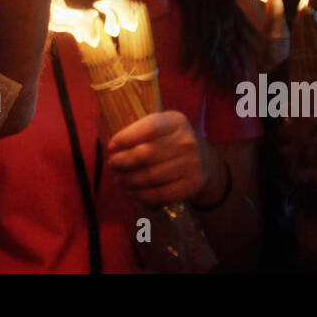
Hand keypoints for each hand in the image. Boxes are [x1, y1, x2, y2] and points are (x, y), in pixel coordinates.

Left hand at [105, 111, 219, 205]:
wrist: (206, 163)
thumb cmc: (173, 142)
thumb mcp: (164, 127)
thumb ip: (141, 132)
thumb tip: (113, 148)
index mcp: (177, 121)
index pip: (148, 128)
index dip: (125, 138)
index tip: (111, 147)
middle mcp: (186, 141)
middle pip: (145, 154)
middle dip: (122, 161)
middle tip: (112, 165)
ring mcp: (191, 164)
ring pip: (150, 176)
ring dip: (129, 180)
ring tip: (119, 179)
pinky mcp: (191, 186)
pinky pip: (160, 194)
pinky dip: (141, 195)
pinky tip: (132, 192)